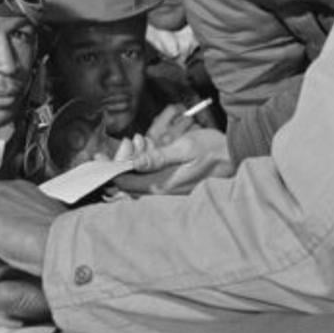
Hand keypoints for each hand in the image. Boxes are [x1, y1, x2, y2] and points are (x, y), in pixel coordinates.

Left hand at [114, 126, 232, 194]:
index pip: (125, 182)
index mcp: (162, 186)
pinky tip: (150, 145)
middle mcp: (163, 193)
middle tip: (126, 141)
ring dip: (135, 158)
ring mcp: (168, 190)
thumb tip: (134, 163)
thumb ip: (158, 157)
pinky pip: (150, 175)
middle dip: (123, 159)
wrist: (237, 155)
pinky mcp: (173, 185)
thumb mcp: (186, 148)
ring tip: (140, 140)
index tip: (96, 157)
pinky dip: (146, 161)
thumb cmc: (214, 150)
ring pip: (139, 177)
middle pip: (129, 181)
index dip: (108, 169)